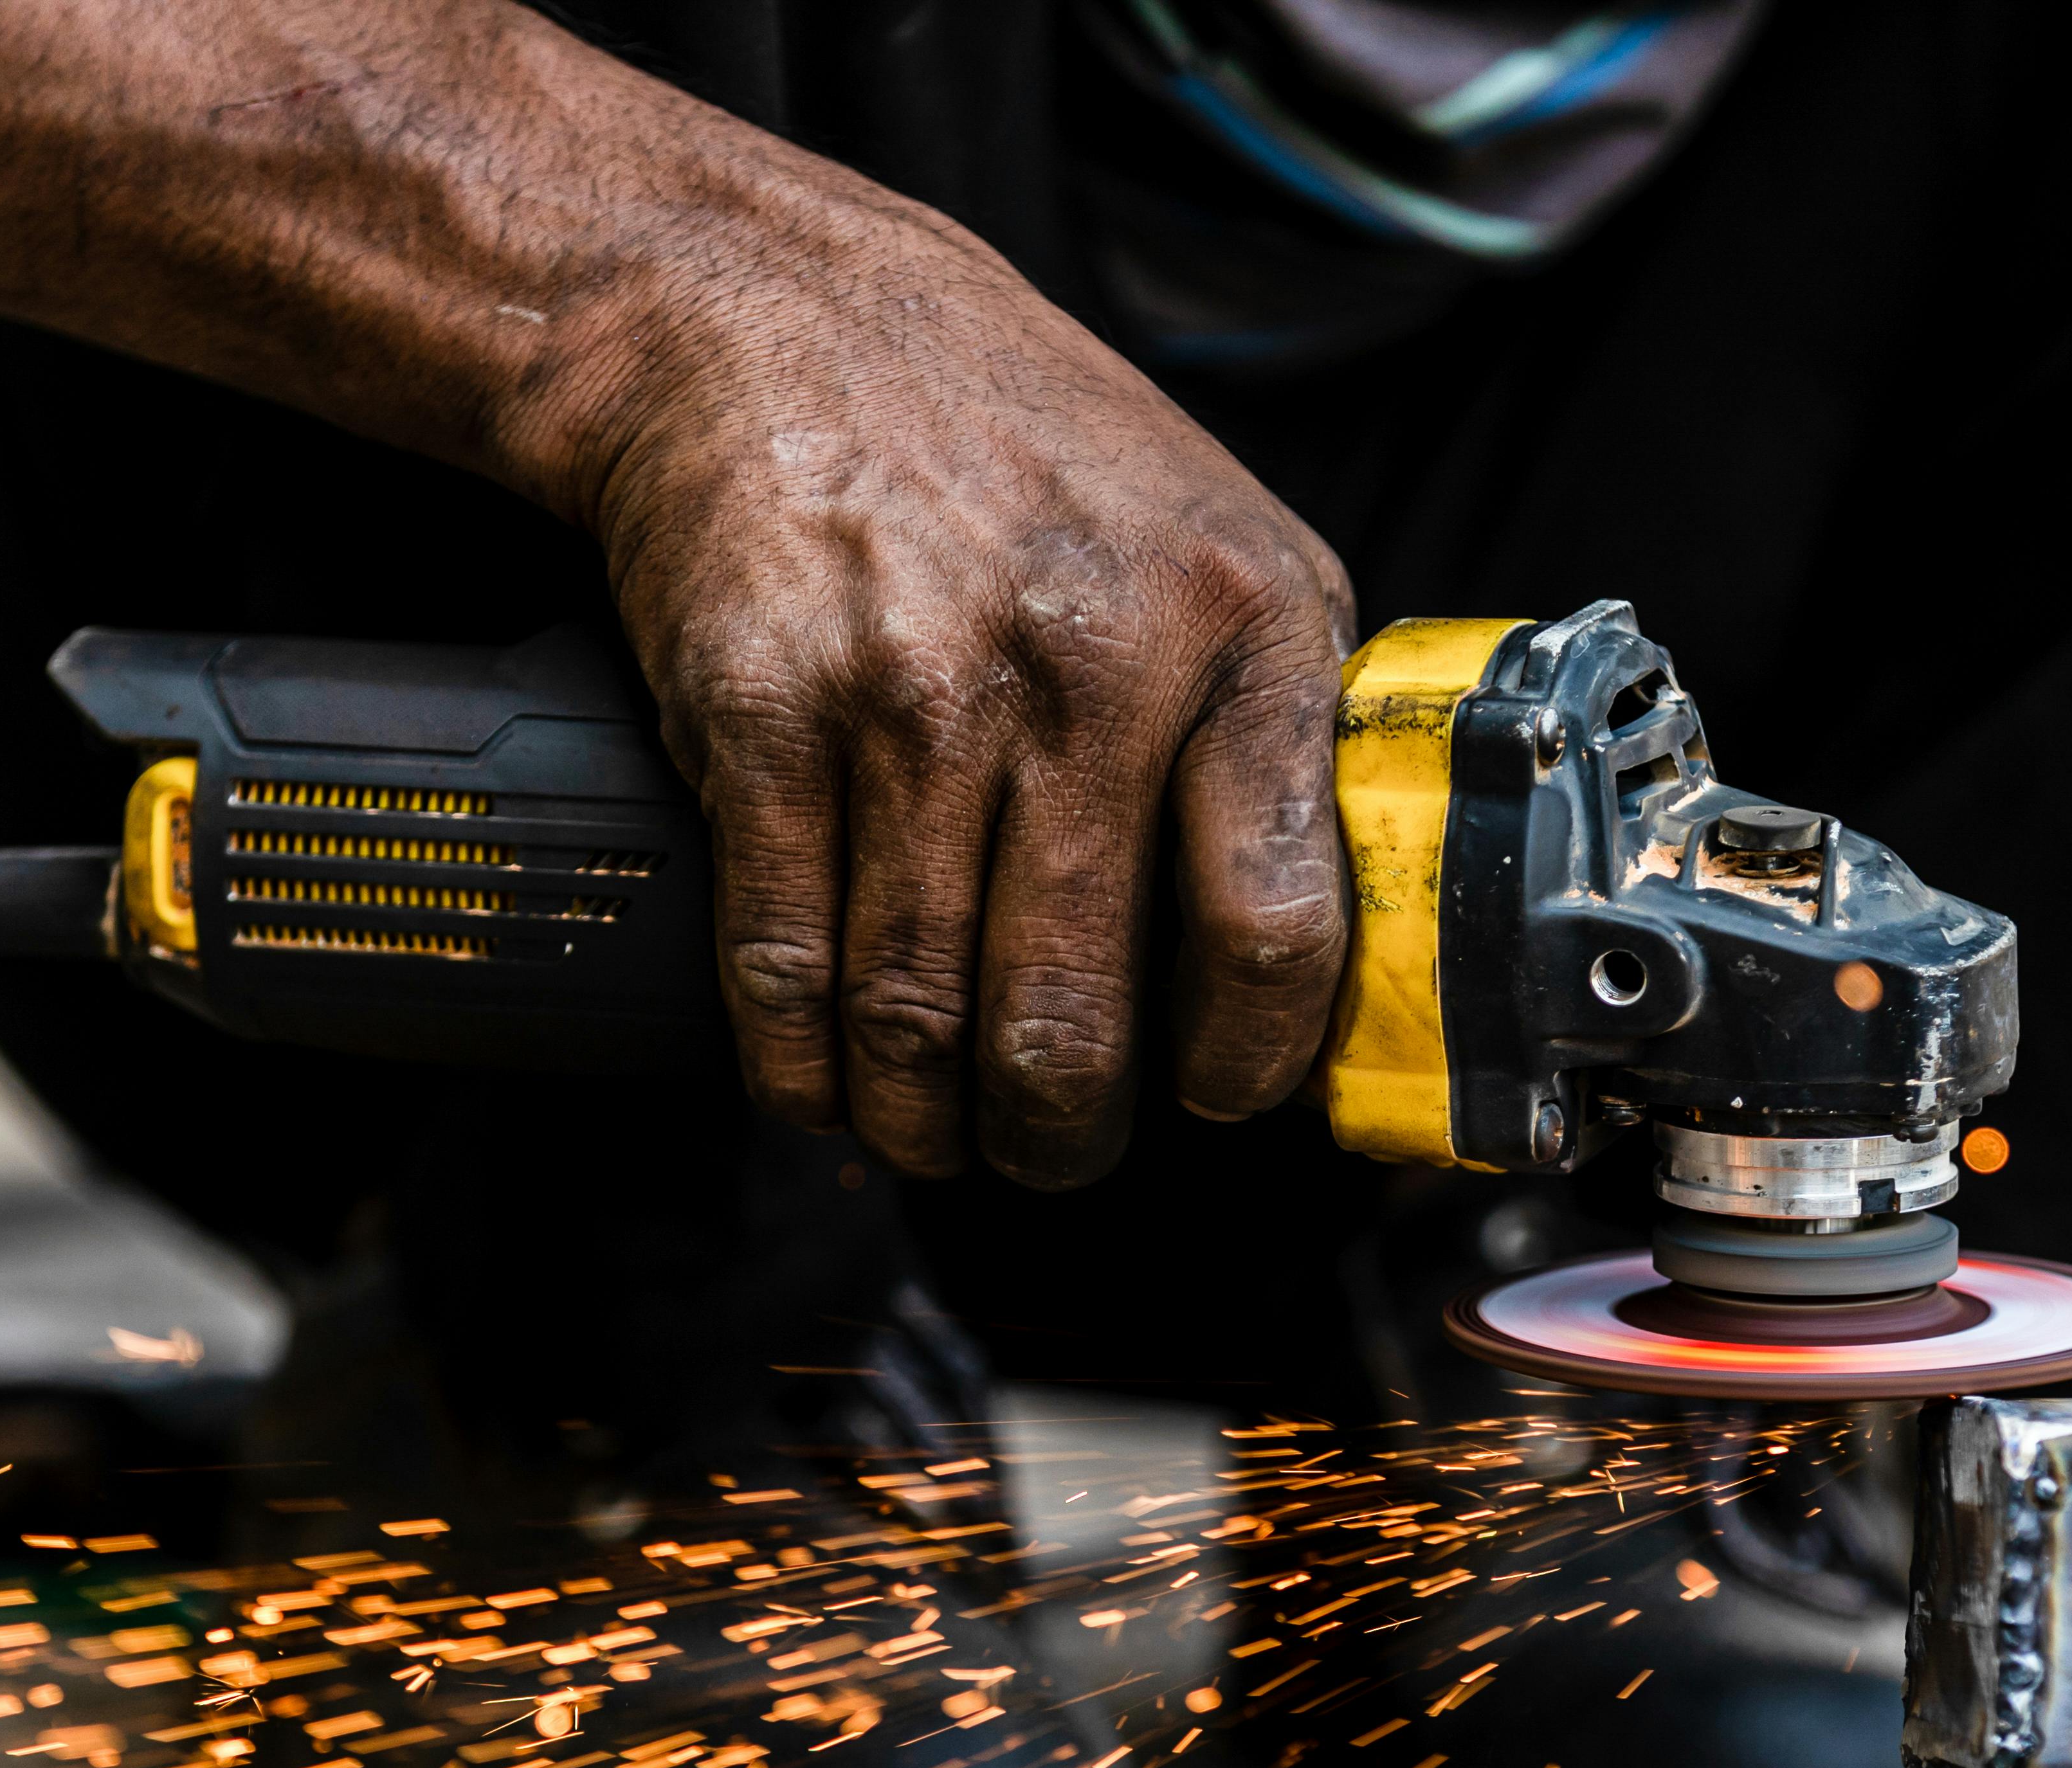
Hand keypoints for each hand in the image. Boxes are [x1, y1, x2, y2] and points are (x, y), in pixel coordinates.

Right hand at [576, 194, 1358, 1187]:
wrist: (768, 315)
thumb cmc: (1012, 448)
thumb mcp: (1215, 538)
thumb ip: (1273, 723)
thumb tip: (1304, 953)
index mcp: (1239, 626)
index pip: (1278, 925)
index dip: (1245, 1062)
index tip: (1213, 1102)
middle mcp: (1090, 662)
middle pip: (1075, 1013)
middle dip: (1055, 1135)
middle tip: (1045, 1149)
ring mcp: (918, 692)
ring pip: (920, 1015)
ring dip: (922, 1122)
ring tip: (932, 1133)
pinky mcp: (767, 713)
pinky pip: (787, 963)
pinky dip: (800, 1066)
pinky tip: (823, 1083)